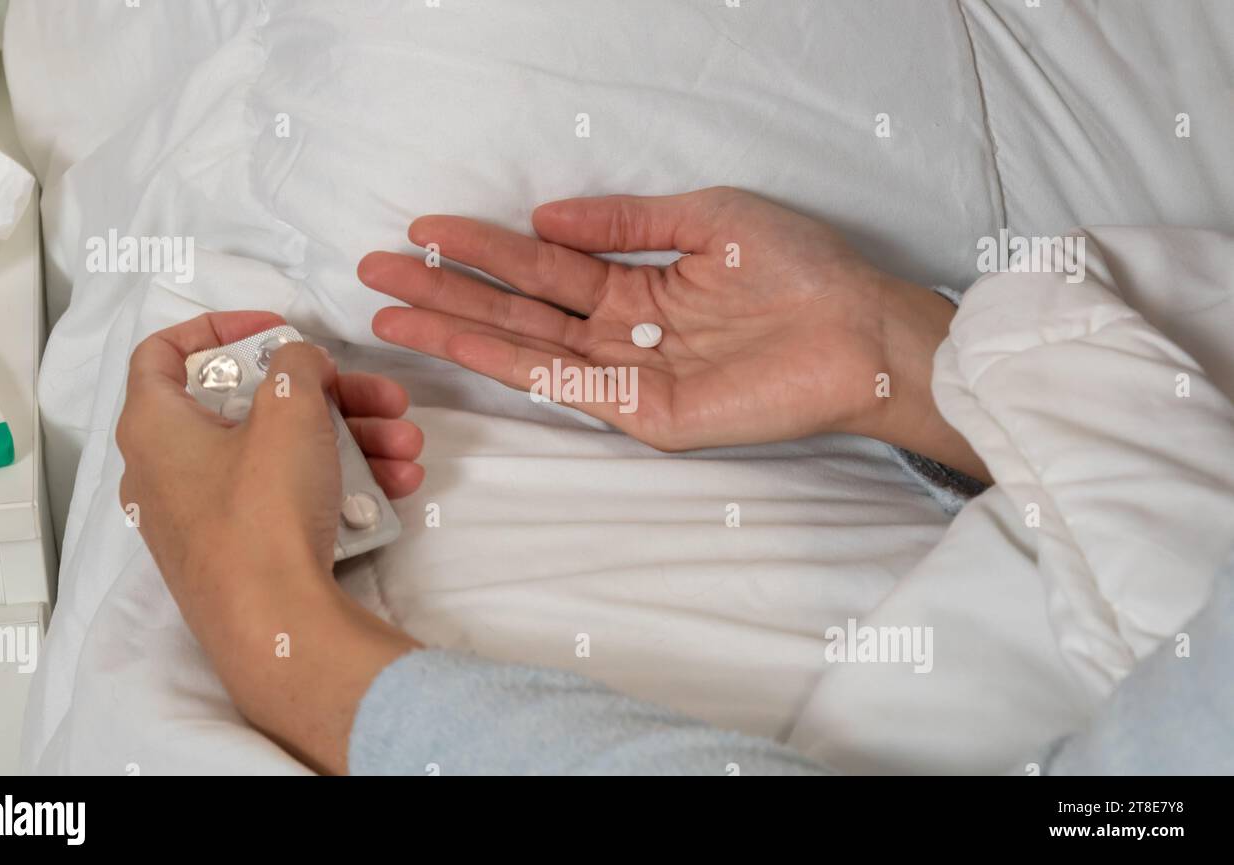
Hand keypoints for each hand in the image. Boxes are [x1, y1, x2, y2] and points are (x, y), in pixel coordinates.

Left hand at [116, 311, 423, 772]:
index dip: (219, 328)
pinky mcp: (239, 553)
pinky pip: (286, 500)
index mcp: (156, 425)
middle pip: (253, 407)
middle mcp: (168, 469)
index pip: (164, 352)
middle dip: (331, 397)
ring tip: (407, 448)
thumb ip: (296, 364)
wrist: (278, 626)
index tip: (277, 329)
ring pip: (282, 455)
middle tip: (381, 397)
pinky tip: (395, 487)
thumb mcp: (289, 412)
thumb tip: (298, 363)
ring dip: (352, 441)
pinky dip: (335, 484)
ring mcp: (204, 516)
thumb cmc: (264, 510)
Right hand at [361, 186, 986, 479]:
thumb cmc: (797, 269)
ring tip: (391, 311)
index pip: (543, 263)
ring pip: (526, 346)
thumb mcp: (706, 218)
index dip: (482, 246)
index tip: (423, 230)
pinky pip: (565, 382)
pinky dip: (509, 361)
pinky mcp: (642, 411)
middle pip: (517, 306)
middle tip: (375, 270)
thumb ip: (624, 221)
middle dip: (446, 290)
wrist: (858, 329)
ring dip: (456, 328)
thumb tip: (545, 214)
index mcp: (636, 283)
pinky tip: (458, 340)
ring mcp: (626, 373)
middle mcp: (621, 329)